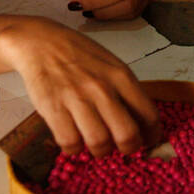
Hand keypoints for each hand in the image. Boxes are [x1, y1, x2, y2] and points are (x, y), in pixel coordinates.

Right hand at [0, 16, 161, 156]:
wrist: (41, 42)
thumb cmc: (79, 55)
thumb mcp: (111, 65)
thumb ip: (126, 91)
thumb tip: (141, 123)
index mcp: (121, 76)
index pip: (149, 115)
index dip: (152, 136)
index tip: (147, 142)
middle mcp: (102, 88)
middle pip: (127, 135)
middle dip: (128, 148)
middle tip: (121, 148)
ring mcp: (77, 99)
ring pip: (99, 143)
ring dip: (100, 151)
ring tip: (96, 144)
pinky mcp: (53, 109)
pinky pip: (71, 144)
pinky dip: (74, 149)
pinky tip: (74, 140)